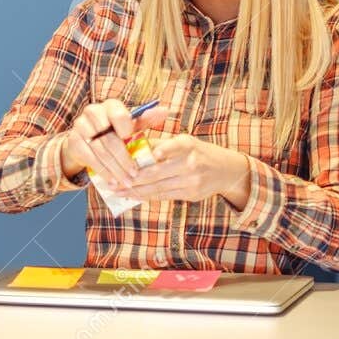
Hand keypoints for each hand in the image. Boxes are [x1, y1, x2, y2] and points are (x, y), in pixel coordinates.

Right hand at [61, 100, 167, 186]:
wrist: (87, 138)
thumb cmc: (115, 130)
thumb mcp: (131, 125)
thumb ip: (146, 119)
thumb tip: (166, 111)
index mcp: (110, 105)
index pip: (118, 115)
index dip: (126, 130)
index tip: (132, 141)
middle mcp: (93, 112)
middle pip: (109, 138)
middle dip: (123, 159)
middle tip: (134, 174)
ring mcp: (81, 126)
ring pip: (100, 151)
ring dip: (114, 169)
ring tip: (126, 182)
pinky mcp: (74, 141)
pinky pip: (89, 158)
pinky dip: (102, 171)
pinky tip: (112, 181)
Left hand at [124, 134, 251, 206]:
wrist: (227, 170)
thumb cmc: (198, 152)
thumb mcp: (183, 141)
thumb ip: (159, 143)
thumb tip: (130, 145)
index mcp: (187, 144)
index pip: (170, 147)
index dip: (157, 153)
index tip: (139, 160)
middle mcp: (191, 163)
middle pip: (156, 173)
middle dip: (131, 179)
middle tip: (111, 181)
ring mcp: (192, 181)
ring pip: (157, 187)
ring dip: (134, 191)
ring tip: (116, 192)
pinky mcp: (191, 194)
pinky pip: (164, 196)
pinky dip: (146, 196)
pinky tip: (132, 195)